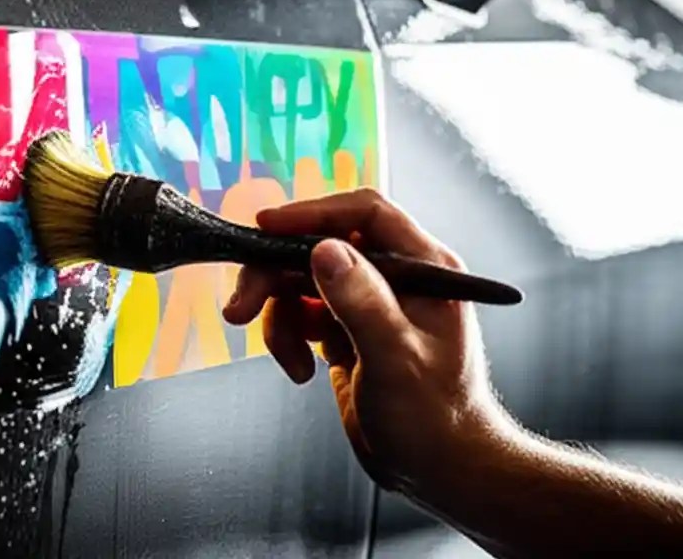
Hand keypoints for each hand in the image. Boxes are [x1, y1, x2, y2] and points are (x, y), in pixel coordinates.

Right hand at [222, 188, 513, 496]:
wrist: (440, 470)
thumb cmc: (438, 420)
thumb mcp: (396, 359)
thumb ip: (362, 303)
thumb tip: (326, 251)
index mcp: (424, 268)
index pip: (364, 213)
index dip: (312, 213)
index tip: (267, 225)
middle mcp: (396, 278)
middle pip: (319, 247)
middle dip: (275, 275)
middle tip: (242, 305)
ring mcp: (369, 305)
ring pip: (301, 281)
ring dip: (278, 315)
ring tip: (287, 357)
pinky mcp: (347, 331)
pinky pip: (300, 314)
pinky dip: (287, 338)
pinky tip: (301, 369)